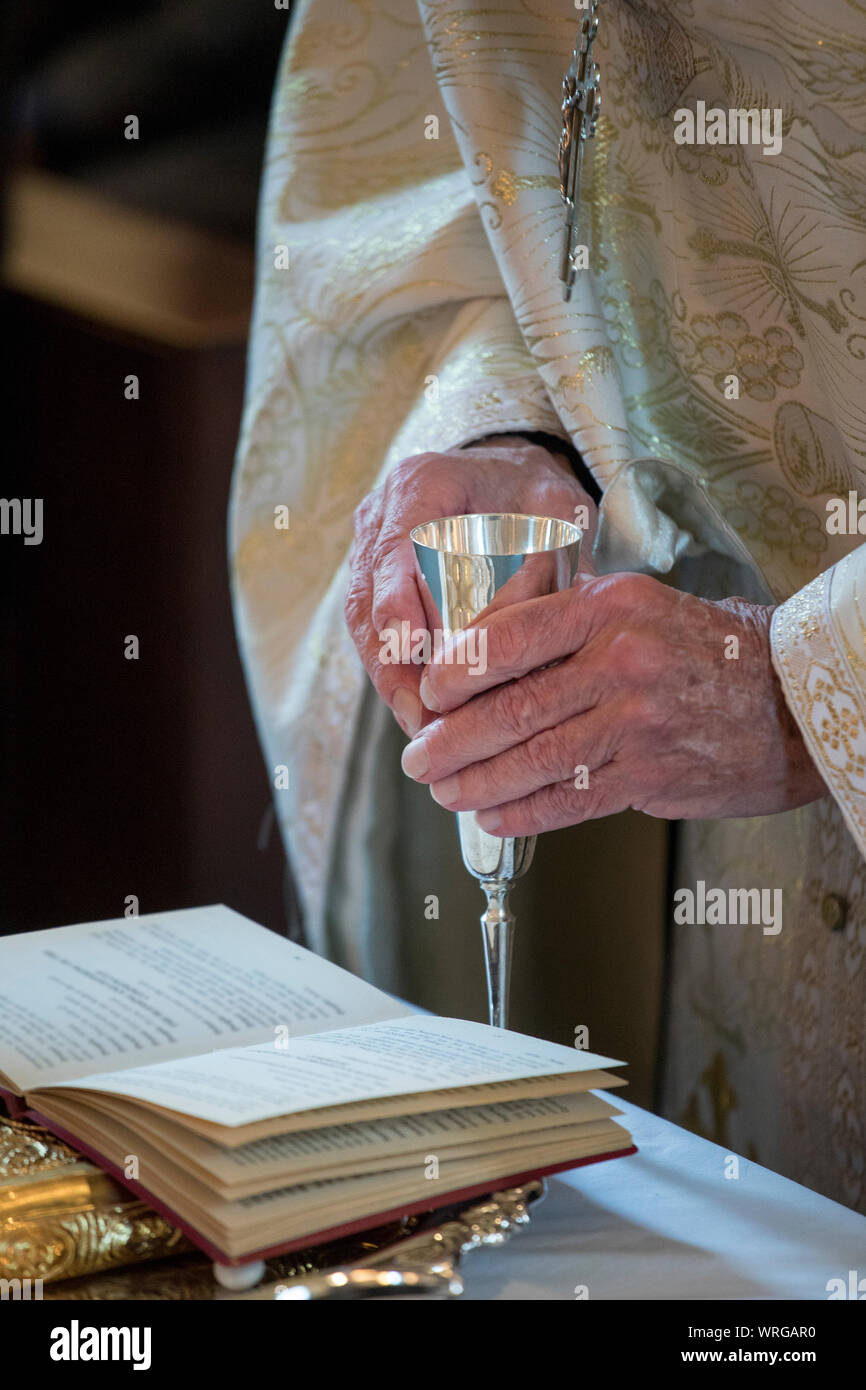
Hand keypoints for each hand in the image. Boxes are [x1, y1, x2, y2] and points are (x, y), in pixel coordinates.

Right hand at [344, 436, 596, 736]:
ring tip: (421, 723)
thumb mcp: (556, 515)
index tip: (409, 646)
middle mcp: (382, 515)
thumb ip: (542, 564)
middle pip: (371, 593)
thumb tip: (519, 632)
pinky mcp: (372, 585)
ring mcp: (368, 551)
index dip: (398, 597)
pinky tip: (419, 713)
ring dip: (392, 676)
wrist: (507, 482)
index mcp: (424, 482)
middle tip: (423, 710)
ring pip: (365, 622)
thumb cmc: (535, 497)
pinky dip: (396, 675)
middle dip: (394, 658)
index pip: (399, 543)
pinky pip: (374, 636)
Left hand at [400, 572, 825, 832]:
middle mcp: (619, 661)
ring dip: (478, 783)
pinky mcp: (650, 775)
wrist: (790, 701)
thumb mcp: (640, 609)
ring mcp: (636, 722)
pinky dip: (524, 814)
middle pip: (512, 707)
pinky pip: (570, 800)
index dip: (456, 671)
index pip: (509, 637)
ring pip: (534, 759)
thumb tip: (483, 658)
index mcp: (608, 608)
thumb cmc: (705, 652)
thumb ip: (569, 628)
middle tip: (418, 759)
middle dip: (453, 740)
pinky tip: (495, 819)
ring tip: (445, 792)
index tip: (428, 694)